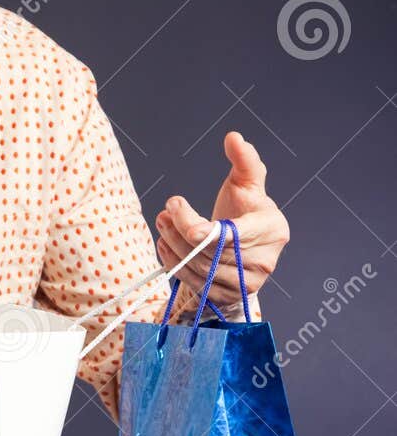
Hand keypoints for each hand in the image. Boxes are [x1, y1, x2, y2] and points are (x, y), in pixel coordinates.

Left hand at [155, 131, 289, 306]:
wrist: (246, 249)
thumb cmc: (245, 211)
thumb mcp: (248, 183)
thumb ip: (244, 161)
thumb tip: (234, 137)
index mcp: (272, 230)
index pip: (230, 234)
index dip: (196, 226)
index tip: (174, 205)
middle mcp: (264, 261)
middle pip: (210, 252)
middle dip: (181, 229)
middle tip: (166, 210)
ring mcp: (247, 283)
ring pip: (200, 268)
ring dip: (174, 245)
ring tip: (163, 223)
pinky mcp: (229, 298)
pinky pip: (196, 284)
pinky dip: (175, 264)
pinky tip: (166, 245)